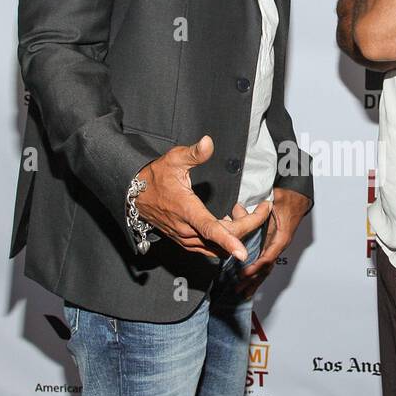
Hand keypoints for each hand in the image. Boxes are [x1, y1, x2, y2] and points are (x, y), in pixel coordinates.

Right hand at [135, 135, 271, 259]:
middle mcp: (186, 230)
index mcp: (187, 210)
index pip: (210, 229)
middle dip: (247, 225)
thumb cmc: (155, 177)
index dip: (228, 241)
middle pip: (223, 238)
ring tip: (238, 211)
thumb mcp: (173, 159)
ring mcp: (186, 239)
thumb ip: (193, 153)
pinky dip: (224, 239)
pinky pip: (211, 248)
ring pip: (219, 246)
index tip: (242, 253)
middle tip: (260, 208)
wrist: (135, 195)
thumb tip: (208, 142)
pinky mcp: (186, 243)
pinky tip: (226, 221)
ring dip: (235, 233)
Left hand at [233, 187, 310, 296]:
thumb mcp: (274, 201)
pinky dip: (257, 272)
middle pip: (266, 268)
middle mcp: (279, 245)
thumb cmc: (288, 199)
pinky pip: (265, 261)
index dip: (255, 267)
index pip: (267, 257)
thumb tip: (238, 209)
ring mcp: (277, 246)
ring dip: (255, 281)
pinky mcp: (273, 245)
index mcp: (281, 238)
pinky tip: (251, 281)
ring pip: (266, 268)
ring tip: (244, 292)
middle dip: (252, 280)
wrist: (298, 196)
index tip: (244, 274)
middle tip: (239, 290)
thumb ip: (255, 209)